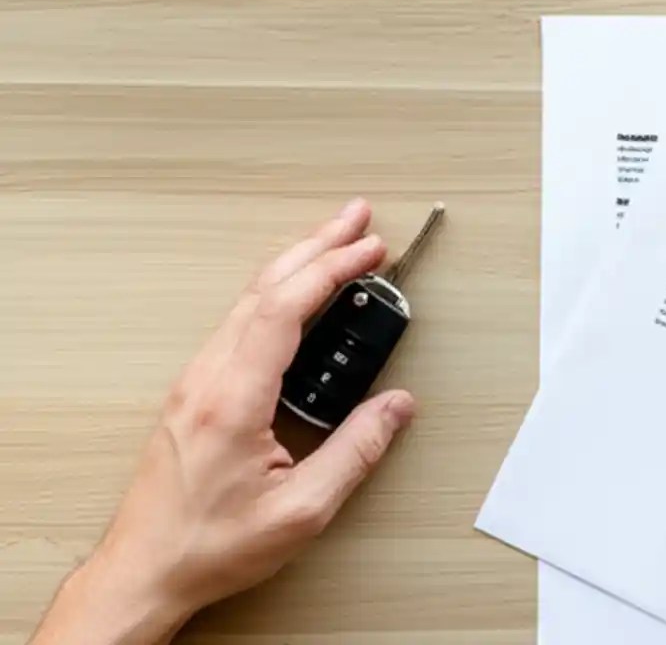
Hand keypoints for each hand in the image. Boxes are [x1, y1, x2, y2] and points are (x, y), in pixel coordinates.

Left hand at [31, 198, 416, 644]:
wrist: (145, 570)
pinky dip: (276, 295)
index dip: (331, 270)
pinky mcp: (195, 394)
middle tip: (358, 220)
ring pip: (247, 302)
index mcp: (233, 398)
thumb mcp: (302, 510)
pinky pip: (238, 323)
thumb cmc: (209, 546)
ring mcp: (196, 382)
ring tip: (335, 246)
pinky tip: (294, 295)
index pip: (285, 309)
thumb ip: (356, 452)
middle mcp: (207, 378)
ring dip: (295, 266)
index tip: (369, 250)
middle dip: (316, 245)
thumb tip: (396, 406)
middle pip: (264, 289)